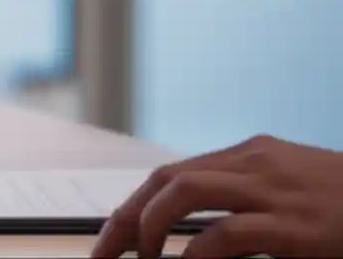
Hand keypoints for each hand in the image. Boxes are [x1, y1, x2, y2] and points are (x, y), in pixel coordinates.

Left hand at [93, 134, 342, 258]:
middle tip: (105, 256)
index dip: (134, 206)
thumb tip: (197, 236)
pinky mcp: (296, 226)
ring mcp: (275, 191)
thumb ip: (250, 201)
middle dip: (126, 218)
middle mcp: (256, 163)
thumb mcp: (297, 193)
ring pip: (183, 192)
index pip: (171, 173)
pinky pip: (227, 234)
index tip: (112, 239)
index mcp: (252, 154)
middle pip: (165, 180)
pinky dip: (194, 254)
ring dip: (150, 227)